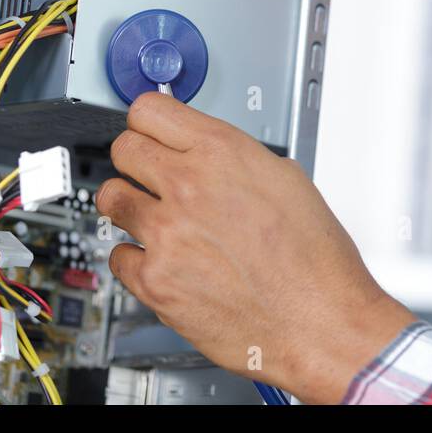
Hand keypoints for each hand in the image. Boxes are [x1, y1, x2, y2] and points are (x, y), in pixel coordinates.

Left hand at [96, 92, 416, 402]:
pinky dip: (135, 258)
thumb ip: (239, 161)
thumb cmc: (316, 261)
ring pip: (111, 198)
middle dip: (134, 159)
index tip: (149, 132)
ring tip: (152, 218)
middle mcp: (189, 186)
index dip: (148, 122)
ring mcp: (166, 233)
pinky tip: (162, 260)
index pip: (149, 110)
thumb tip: (214, 157)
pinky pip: (118, 255)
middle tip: (146, 173)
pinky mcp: (154, 281)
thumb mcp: (288, 181)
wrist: (319, 322)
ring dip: (129, 205)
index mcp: (224, 153)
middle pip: (123, 148)